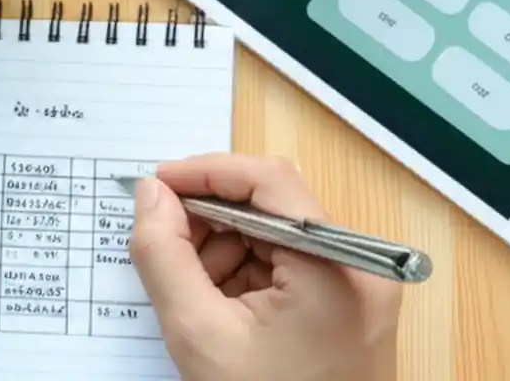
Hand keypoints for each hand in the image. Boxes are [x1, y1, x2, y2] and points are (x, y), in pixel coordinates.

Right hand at [129, 154, 402, 380]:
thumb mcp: (199, 335)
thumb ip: (165, 256)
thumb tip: (151, 197)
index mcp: (336, 266)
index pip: (268, 182)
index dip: (206, 173)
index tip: (158, 184)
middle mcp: (358, 266)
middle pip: (271, 206)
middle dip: (209, 220)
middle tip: (162, 241)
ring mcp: (356, 285)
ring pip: (273, 233)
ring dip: (222, 249)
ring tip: (192, 293)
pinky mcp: (346, 302)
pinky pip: (285, 263)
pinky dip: (242, 273)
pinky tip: (217, 307)